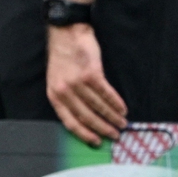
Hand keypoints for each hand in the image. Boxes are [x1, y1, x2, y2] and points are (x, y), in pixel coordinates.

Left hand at [45, 23, 126, 144]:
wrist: (67, 34)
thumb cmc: (63, 58)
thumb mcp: (58, 81)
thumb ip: (68, 98)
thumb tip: (86, 117)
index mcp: (54, 96)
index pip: (70, 121)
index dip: (84, 134)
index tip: (96, 142)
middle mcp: (65, 91)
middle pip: (86, 116)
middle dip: (102, 128)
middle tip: (115, 135)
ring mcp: (78, 82)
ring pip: (98, 106)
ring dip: (112, 116)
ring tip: (122, 122)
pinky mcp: (91, 73)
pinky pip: (106, 92)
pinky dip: (116, 102)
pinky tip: (122, 108)